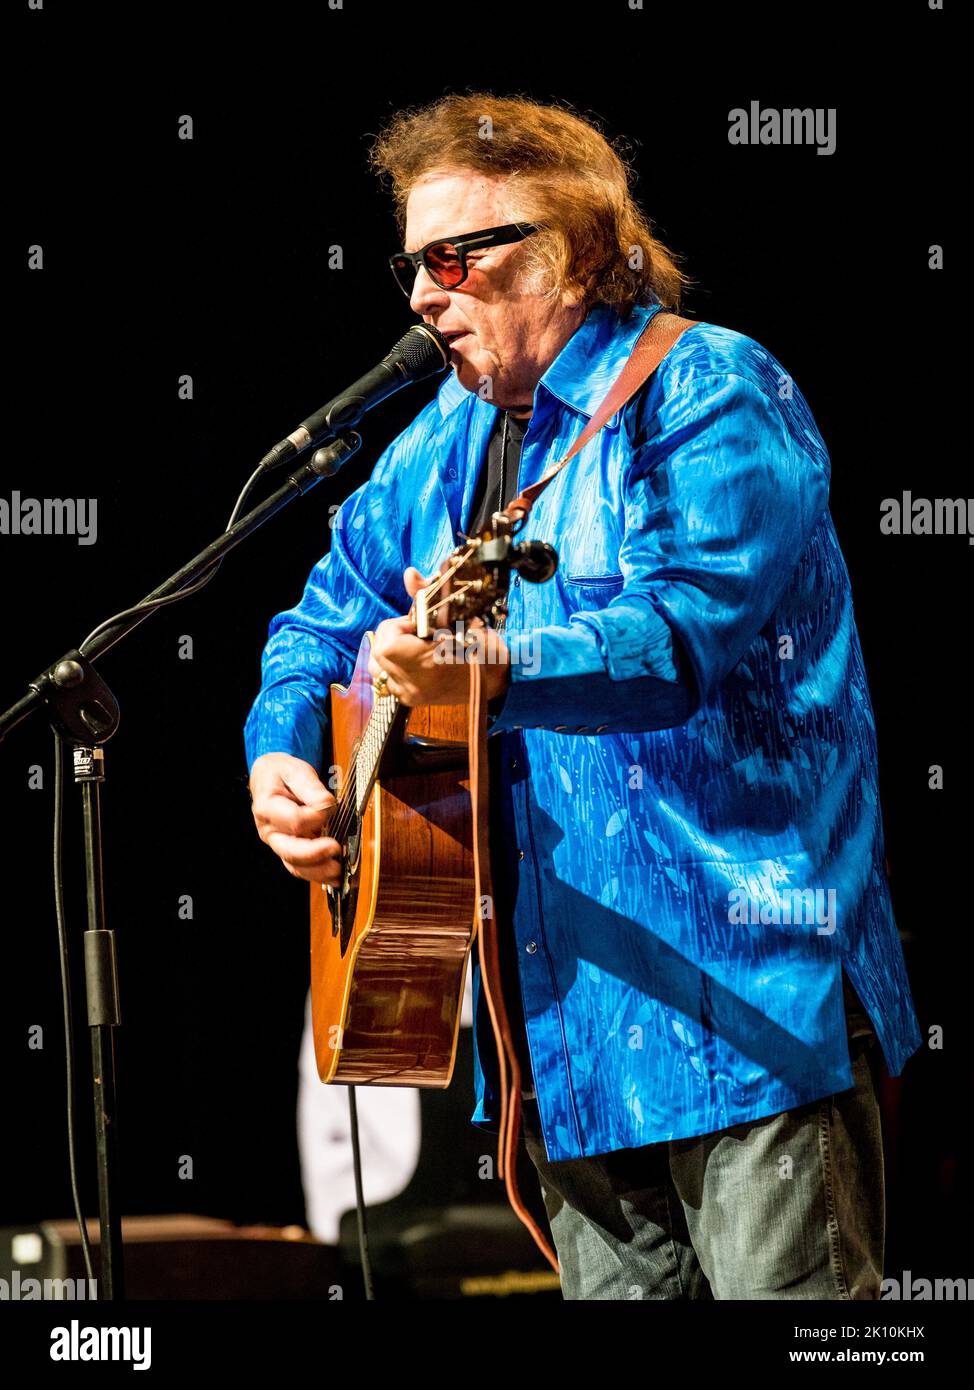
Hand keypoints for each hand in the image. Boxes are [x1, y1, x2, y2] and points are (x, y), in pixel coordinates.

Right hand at [249, 752, 340, 884]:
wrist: (270, 778)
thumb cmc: (282, 774)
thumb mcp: (295, 770)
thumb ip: (310, 786)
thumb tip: (326, 804)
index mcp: (267, 808)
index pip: (294, 820)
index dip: (315, 817)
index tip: (330, 806)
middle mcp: (270, 831)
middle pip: (290, 850)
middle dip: (314, 854)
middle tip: (335, 849)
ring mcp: (279, 844)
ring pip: (295, 865)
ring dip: (318, 871)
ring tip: (338, 870)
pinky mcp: (289, 851)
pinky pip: (301, 868)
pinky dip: (317, 875)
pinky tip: (334, 877)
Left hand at [368, 566, 511, 706]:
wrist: (497, 680)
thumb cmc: (483, 648)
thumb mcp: (459, 616)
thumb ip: (426, 594)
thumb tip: (409, 574)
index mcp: (424, 663)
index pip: (386, 639)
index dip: (399, 625)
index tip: (420, 624)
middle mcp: (413, 683)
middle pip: (378, 652)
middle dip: (394, 636)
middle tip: (419, 632)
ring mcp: (411, 694)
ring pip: (378, 666)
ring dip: (390, 652)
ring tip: (413, 646)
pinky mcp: (412, 699)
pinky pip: (388, 679)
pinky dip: (395, 667)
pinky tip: (414, 661)